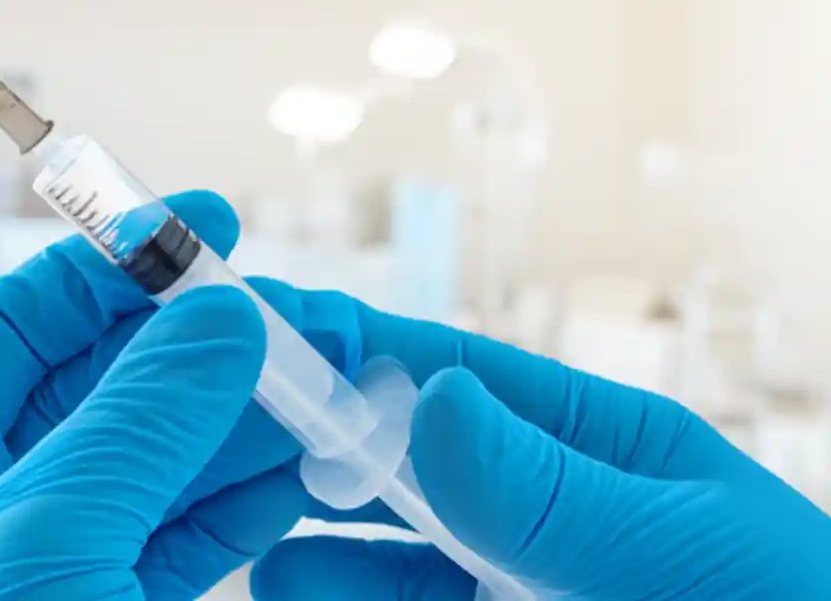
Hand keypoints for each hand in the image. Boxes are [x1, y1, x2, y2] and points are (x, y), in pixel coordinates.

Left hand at [0, 192, 332, 599]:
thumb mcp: (43, 549)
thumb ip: (134, 424)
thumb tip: (221, 315)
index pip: (4, 334)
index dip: (98, 270)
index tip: (194, 225)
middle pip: (98, 388)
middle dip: (197, 343)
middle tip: (292, 309)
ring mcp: (61, 569)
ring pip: (162, 458)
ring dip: (246, 410)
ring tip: (328, 365)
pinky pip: (198, 532)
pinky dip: (258, 489)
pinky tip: (314, 449)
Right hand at [248, 291, 830, 599]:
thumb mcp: (683, 558)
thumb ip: (554, 491)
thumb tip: (434, 400)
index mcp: (593, 450)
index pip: (452, 375)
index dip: (354, 346)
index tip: (263, 331)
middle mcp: (535, 515)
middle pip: (397, 462)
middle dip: (311, 444)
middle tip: (222, 435)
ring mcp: (505, 592)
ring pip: (380, 552)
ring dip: (307, 536)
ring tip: (247, 532)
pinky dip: (336, 594)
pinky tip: (291, 589)